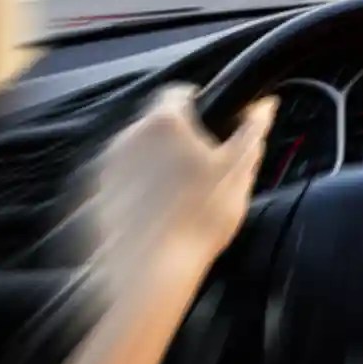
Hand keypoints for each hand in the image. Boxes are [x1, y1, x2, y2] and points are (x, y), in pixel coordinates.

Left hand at [91, 83, 276, 302]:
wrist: (154, 271)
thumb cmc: (202, 217)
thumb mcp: (240, 171)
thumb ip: (253, 130)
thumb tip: (264, 104)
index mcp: (164, 121)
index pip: (180, 92)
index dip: (202, 105)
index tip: (217, 129)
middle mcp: (128, 135)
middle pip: (159, 124)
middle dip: (180, 138)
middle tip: (206, 169)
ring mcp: (108, 166)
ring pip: (140, 152)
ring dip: (159, 163)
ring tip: (183, 197)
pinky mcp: (97, 196)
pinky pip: (125, 181)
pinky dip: (140, 189)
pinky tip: (160, 215)